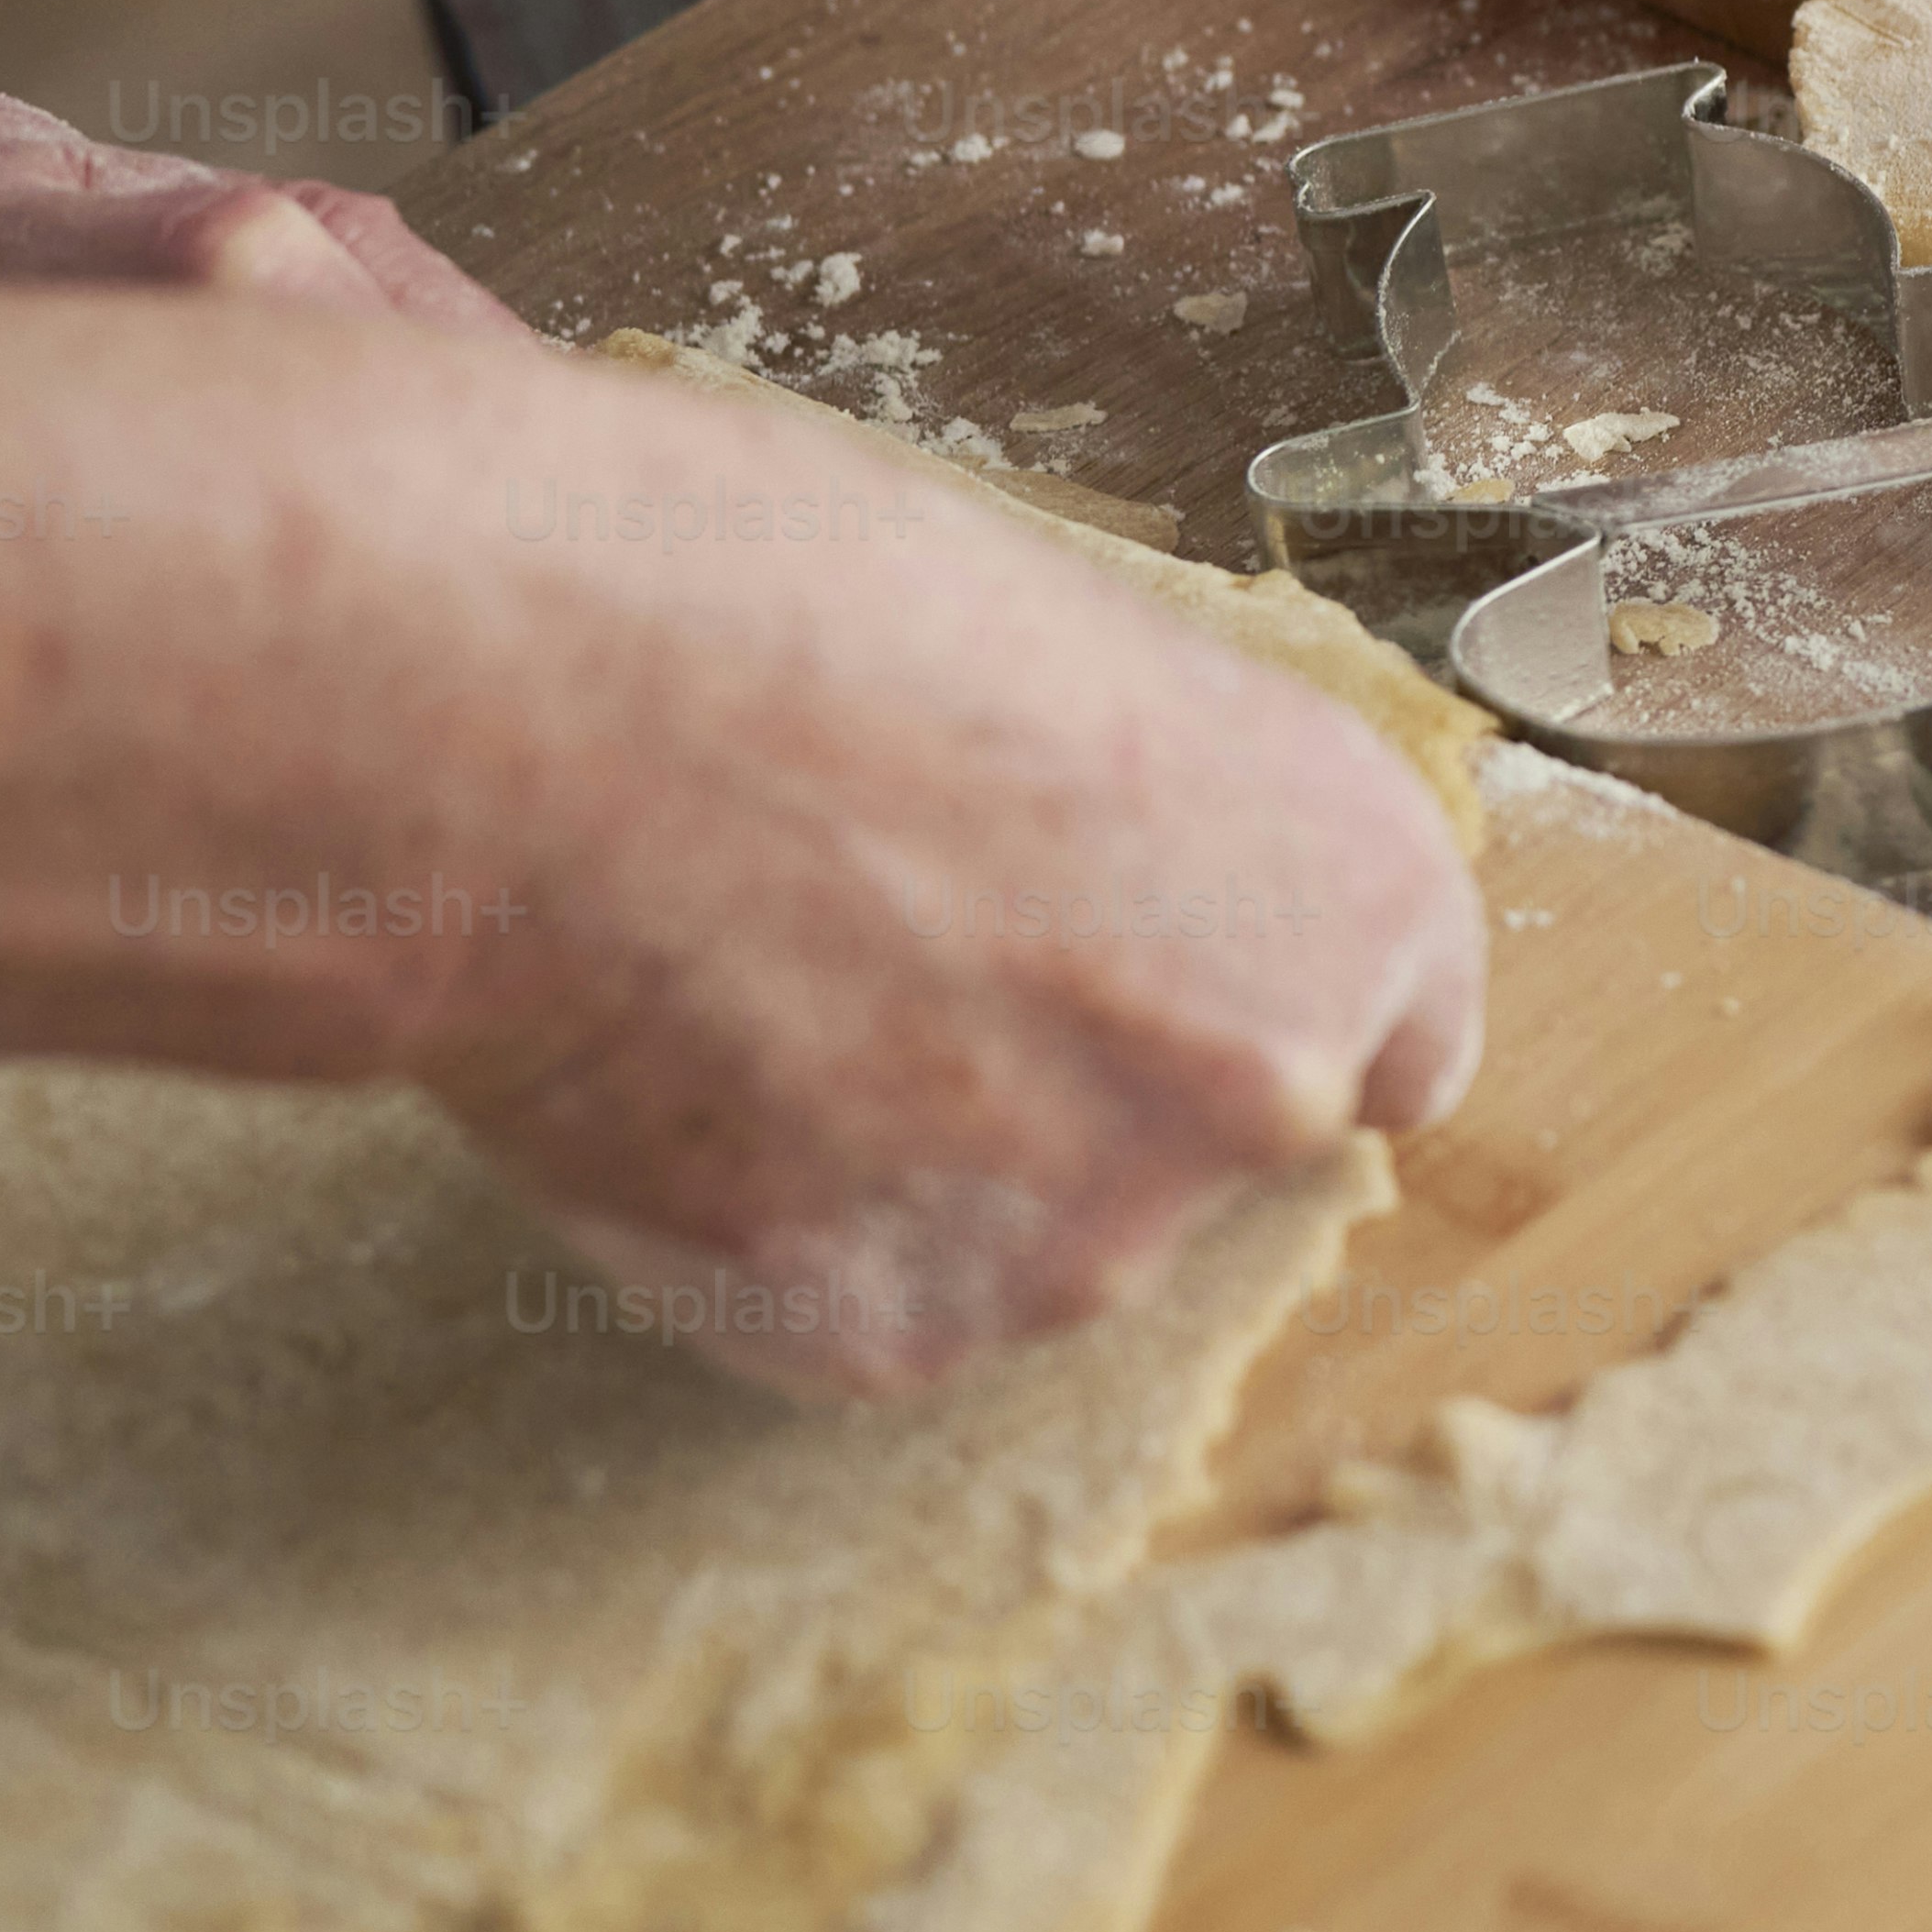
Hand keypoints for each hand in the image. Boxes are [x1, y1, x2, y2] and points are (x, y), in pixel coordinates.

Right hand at [396, 364, 1488, 1401]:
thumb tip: (1101, 880)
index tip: (1158, 978)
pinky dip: (776, 1228)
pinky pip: (860, 1301)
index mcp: (1357, 884)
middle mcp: (1270, 1083)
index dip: (1250, 999)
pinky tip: (682, 1077)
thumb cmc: (783, 599)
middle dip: (1081, 1078)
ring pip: (1031, 1234)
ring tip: (753, 984)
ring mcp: (1088, 1235)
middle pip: (1209, 1139)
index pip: (1396, 1033)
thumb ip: (1146, 824)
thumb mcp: (1060, 653)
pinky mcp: (890, 1332)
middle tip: (892, 952)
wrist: (535, 705)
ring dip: (924, 1159)